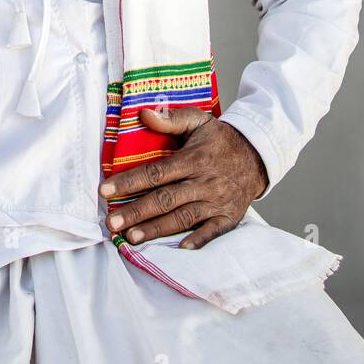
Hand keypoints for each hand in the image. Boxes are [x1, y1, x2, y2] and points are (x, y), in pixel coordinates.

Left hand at [99, 106, 268, 249]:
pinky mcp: (228, 217)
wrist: (257, 156)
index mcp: (193, 159)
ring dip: (157, 229)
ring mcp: (216, 201)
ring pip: (182, 218)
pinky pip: (212, 232)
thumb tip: (143, 114)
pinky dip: (197, 241)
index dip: (130, 182)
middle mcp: (204, 182)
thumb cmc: (220, 139)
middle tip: (112, 223)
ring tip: (131, 237)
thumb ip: (171, 119)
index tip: (105, 190)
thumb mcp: (198, 120)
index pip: (156, 172)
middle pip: (165, 200)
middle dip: (136, 212)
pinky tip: (178, 249)